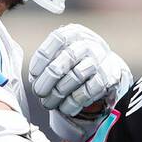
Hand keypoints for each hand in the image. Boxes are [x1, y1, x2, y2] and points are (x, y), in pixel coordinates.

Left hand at [28, 24, 131, 141]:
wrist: (106, 69)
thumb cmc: (74, 63)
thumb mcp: (61, 53)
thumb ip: (46, 60)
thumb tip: (32, 80)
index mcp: (73, 33)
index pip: (55, 41)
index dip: (41, 60)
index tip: (33, 76)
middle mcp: (88, 43)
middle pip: (65, 60)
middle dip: (48, 80)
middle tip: (39, 94)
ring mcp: (101, 60)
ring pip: (76, 76)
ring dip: (59, 93)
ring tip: (49, 103)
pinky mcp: (109, 77)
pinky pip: (88, 91)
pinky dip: (74, 102)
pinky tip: (65, 108)